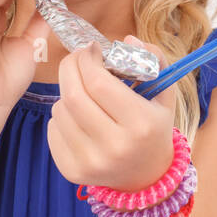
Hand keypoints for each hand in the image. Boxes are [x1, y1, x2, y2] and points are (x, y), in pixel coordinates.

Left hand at [47, 35, 178, 190]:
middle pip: (73, 95)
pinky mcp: (72, 171)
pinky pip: (52, 129)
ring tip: (84, 93)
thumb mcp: (163, 93)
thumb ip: (153, 60)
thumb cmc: (153, 127)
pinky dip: (61, 116)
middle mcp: (115, 147)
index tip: (90, 49)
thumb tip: (127, 39)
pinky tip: (78, 118)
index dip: (88, 59)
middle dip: (70, 67)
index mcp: (141, 125)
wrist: (146, 176)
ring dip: (67, 93)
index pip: (98, 83)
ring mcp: (91, 162)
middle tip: (77, 58)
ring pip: (59, 110)